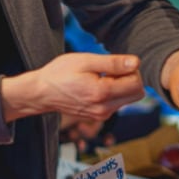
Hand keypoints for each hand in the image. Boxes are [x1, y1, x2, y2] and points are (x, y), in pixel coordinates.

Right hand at [1, 53, 143, 122]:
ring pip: (128, 99)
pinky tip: (97, 85)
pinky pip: (117, 103)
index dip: (131, 70)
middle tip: (111, 69)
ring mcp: (102, 115)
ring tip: (101, 76)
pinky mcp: (99, 117)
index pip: (137, 83)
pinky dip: (114, 92)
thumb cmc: (60, 73)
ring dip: (121, 86)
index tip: (116, 63)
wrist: (41, 93)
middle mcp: (105, 109)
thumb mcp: (86, 61)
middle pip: (137, 93)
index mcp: (102, 94)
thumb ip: (113, 62)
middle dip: (130, 78)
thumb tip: (136, 63)